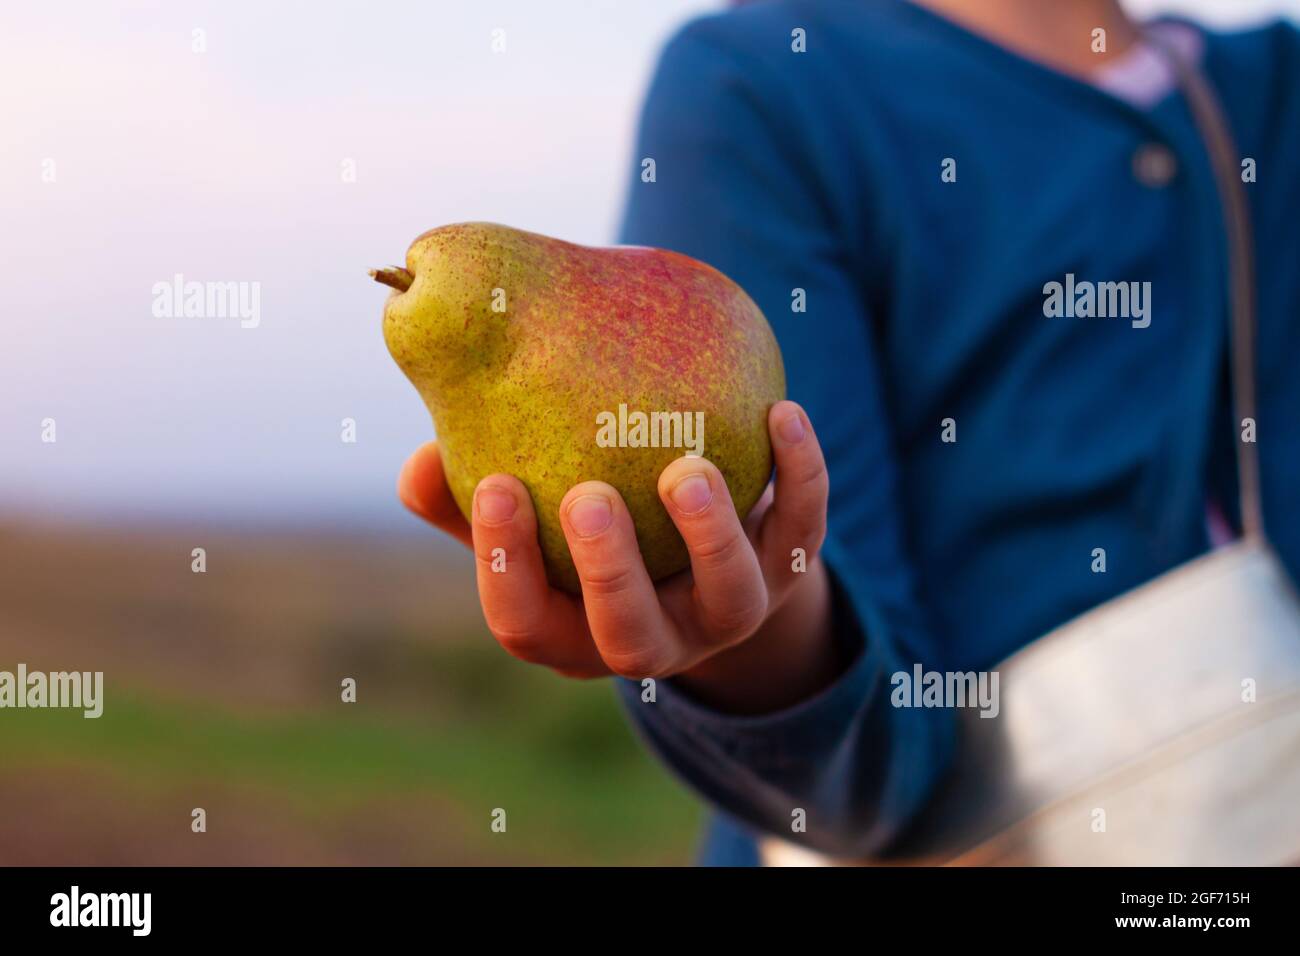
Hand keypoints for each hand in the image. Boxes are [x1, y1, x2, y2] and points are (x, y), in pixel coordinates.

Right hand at [398, 401, 845, 712]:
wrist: (697, 552)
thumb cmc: (586, 529)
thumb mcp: (529, 521)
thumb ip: (469, 498)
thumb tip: (417, 461)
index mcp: (574, 632)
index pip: (527, 624)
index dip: (506, 566)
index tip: (497, 486)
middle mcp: (652, 639)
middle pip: (629, 636)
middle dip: (609, 573)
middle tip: (589, 498)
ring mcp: (726, 612)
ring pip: (729, 599)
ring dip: (710, 537)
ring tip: (686, 469)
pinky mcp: (786, 571)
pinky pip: (803, 532)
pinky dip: (802, 475)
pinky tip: (782, 411)